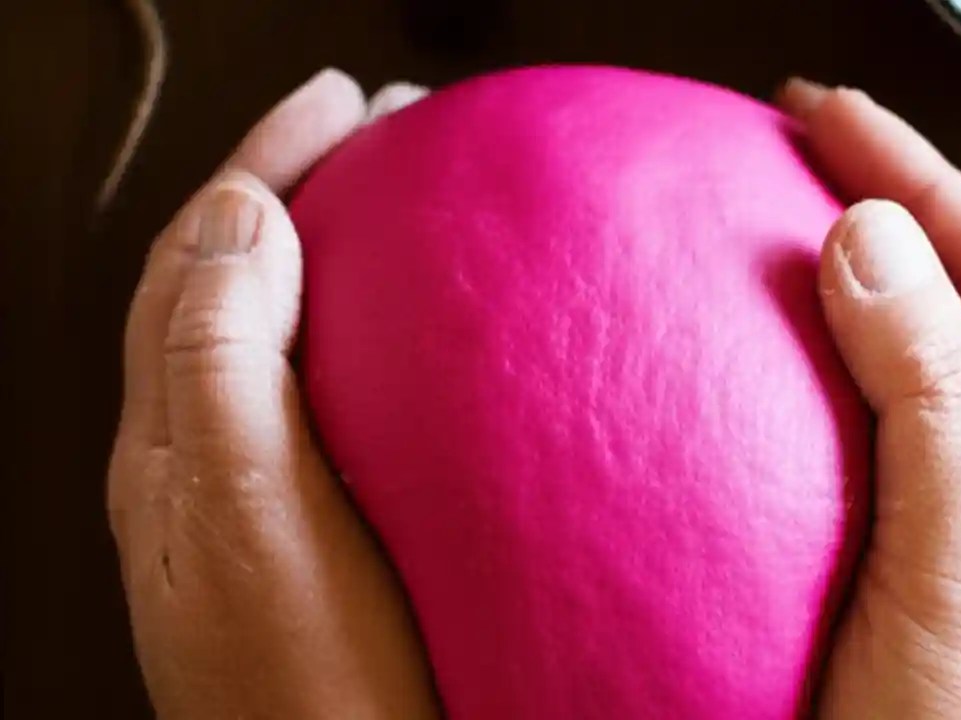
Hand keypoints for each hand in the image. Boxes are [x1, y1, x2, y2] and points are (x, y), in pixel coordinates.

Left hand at [107, 69, 435, 718]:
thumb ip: (220, 367)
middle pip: (232, 284)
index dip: (263, 163)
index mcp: (175, 449)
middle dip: (296, 187)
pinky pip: (327, 396)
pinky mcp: (321, 534)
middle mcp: (206, 463)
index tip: (342, 99)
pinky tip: (422, 334)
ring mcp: (262, 500)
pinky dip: (363, 331)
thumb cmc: (313, 693)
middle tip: (383, 127)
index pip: (201, 262)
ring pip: (280, 337)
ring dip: (330, 251)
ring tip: (401, 199)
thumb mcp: (249, 524)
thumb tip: (237, 217)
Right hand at [779, 80, 960, 718]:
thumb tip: (873, 238)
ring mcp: (922, 506)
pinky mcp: (850, 547)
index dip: (923, 179)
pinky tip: (721, 358)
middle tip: (788, 140)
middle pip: (943, 297)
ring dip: (819, 284)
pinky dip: (769, 378)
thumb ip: (930, 399)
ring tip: (758, 216)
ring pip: (877, 360)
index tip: (830, 121)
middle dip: (875, 205)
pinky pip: (813, 433)